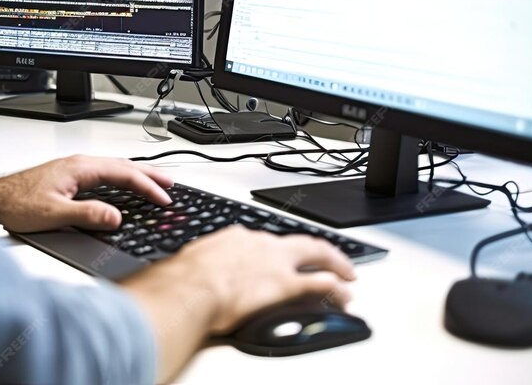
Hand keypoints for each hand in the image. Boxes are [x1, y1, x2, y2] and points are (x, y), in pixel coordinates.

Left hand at [0, 155, 173, 232]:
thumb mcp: (53, 214)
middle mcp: (78, 163)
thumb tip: (116, 218)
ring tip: (155, 183)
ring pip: (114, 168)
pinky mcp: (68, 176)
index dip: (147, 187)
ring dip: (136, 176)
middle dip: (149, 175)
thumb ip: (87, 216)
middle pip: (123, 166)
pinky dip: (121, 179)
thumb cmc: (14, 203)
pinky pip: (104, 174)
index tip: (164, 198)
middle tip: (171, 184)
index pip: (123, 174)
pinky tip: (124, 188)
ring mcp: (73, 168)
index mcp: (79, 167)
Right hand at [122, 226, 355, 380]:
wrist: (190, 288)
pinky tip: (344, 292)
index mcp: (238, 238)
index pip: (267, 240)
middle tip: (335, 259)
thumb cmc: (184, 278)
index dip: (281, 249)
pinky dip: (335, 287)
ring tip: (347, 275)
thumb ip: (205, 263)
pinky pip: (319, 283)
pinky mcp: (285, 284)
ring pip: (317, 256)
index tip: (285, 255)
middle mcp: (262, 244)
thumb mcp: (194, 261)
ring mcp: (276, 263)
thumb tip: (199, 271)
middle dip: (322, 249)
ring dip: (336, 264)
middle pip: (302, 241)